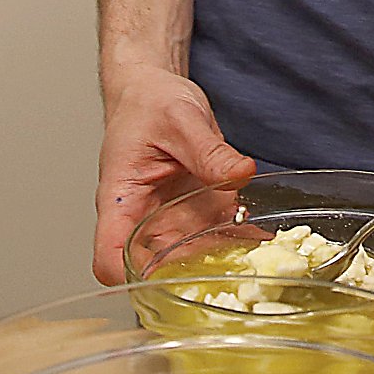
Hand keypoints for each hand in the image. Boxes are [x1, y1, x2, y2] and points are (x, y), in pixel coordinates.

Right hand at [92, 65, 256, 284]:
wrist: (155, 92)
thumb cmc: (148, 104)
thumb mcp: (179, 119)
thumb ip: (208, 150)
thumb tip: (240, 172)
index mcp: (121, 199)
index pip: (110, 255)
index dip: (131, 276)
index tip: (163, 280)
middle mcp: (142, 218)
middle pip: (155, 268)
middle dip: (191, 275)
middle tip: (231, 270)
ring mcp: (170, 219)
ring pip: (191, 259)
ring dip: (220, 263)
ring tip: (257, 260)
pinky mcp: (196, 213)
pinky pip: (215, 237)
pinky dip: (238, 241)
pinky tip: (263, 240)